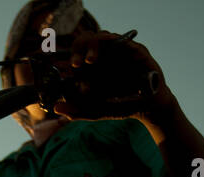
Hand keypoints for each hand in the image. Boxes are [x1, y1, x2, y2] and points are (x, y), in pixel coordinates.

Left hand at [52, 30, 175, 123]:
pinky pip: (125, 41)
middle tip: (76, 64)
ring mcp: (121, 51)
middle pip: (88, 40)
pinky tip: (111, 53)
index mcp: (94, 65)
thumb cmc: (121, 107)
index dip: (72, 56)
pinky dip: (116, 44)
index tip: (70, 68)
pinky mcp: (137, 51)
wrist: (147, 109)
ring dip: (94, 45)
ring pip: (104, 37)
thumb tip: (56, 108)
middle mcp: (106, 54)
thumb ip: (77, 111)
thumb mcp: (96, 112)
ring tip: (90, 60)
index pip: (79, 51)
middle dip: (80, 48)